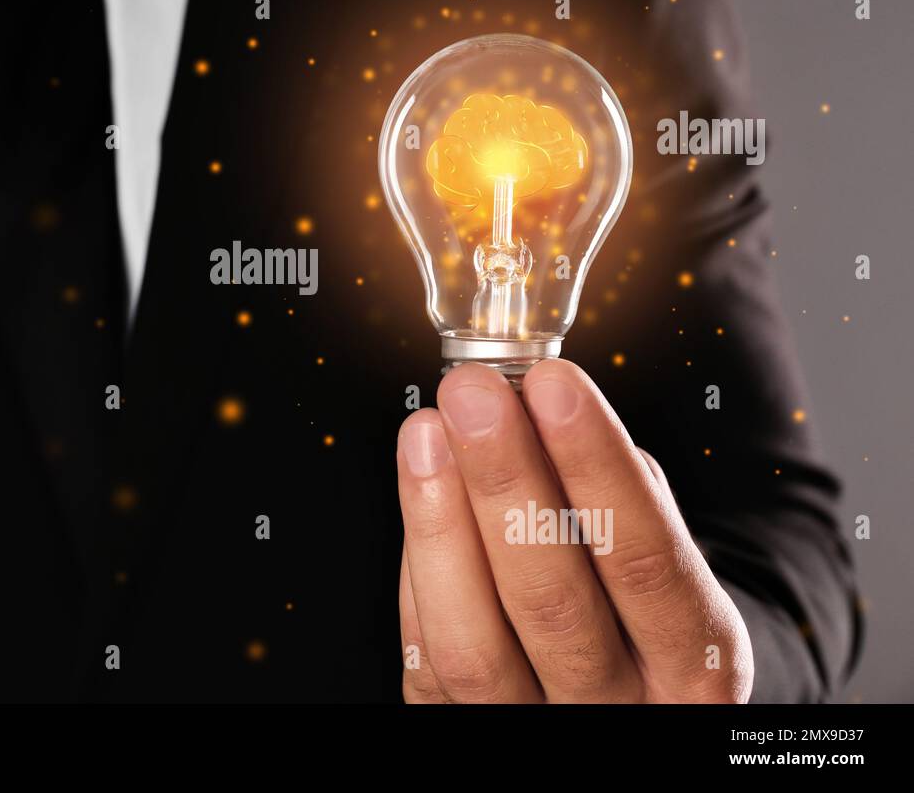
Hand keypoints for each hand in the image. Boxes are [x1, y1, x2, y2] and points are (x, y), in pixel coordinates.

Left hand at [395, 358, 752, 702]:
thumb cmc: (634, 601)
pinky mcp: (464, 732)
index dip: (596, 468)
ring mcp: (538, 733)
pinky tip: (420, 488)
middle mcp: (621, 713)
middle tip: (473, 393)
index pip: (645, 563)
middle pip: (552, 604)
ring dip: (441, 522)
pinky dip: (421, 565)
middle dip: (506, 482)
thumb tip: (533, 408)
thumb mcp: (658, 557)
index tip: (552, 383)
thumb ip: (611, 495)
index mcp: (696, 667)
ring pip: (474, 646)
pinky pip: (428, 654)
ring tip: (427, 433)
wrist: (620, 705)